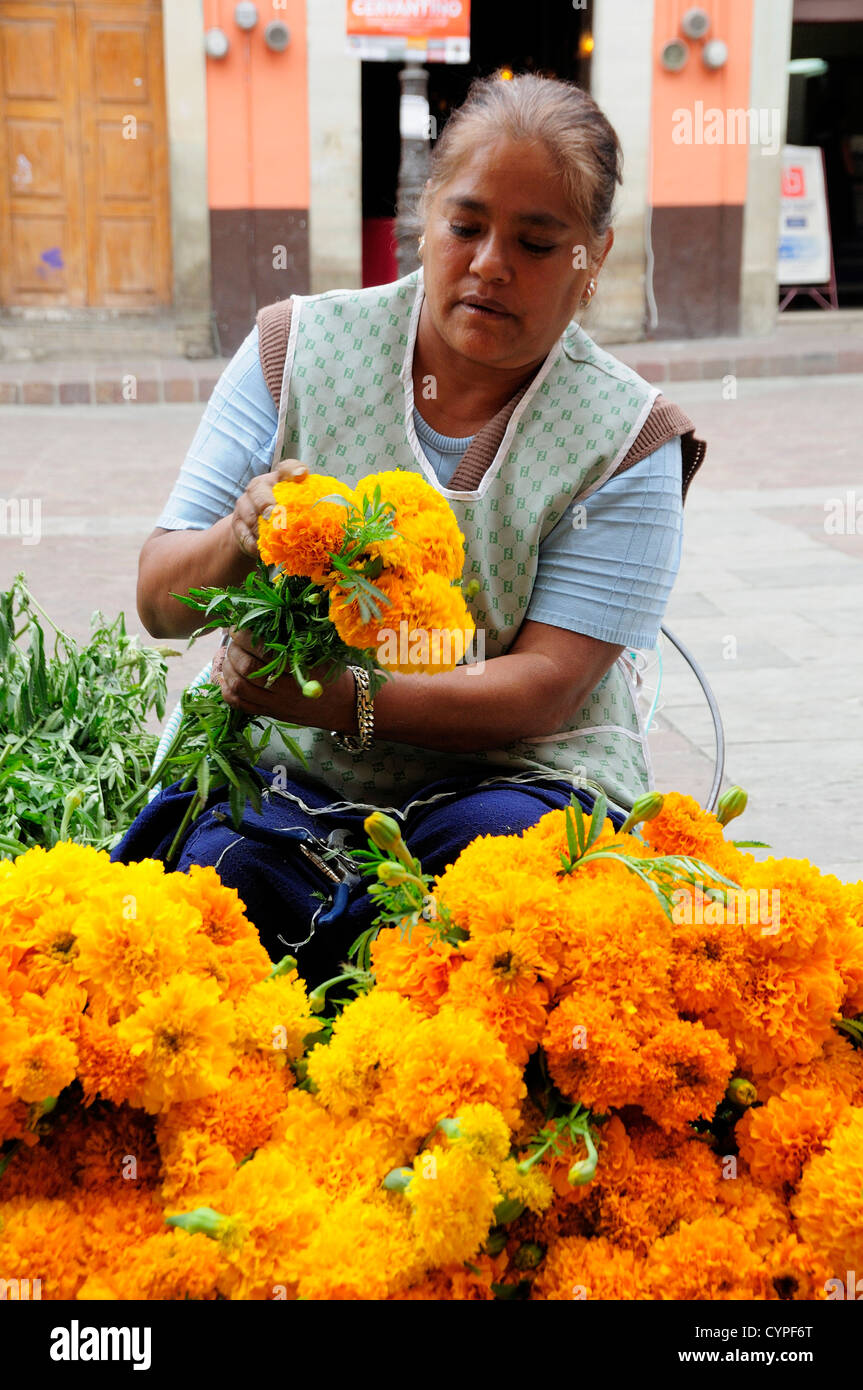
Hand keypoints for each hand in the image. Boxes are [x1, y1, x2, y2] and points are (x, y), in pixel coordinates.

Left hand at [216, 624, 356, 730]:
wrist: (345, 707)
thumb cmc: (335, 674)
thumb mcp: (321, 653)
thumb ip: (295, 639)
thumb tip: (264, 617)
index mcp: (301, 672)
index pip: (264, 652)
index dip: (246, 636)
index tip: (240, 623)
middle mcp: (285, 692)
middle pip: (247, 670)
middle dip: (234, 649)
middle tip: (234, 636)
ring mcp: (275, 705)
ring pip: (239, 688)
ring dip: (227, 667)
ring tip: (229, 653)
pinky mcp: (270, 713)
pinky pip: (239, 705)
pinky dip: (226, 688)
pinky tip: (226, 674)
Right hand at [230, 459, 308, 559]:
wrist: (253, 529)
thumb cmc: (283, 516)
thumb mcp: (296, 508)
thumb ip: (308, 506)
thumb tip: (334, 514)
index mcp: (278, 479)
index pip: (286, 468)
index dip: (293, 470)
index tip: (301, 475)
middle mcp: (259, 487)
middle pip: (259, 489)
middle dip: (266, 503)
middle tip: (274, 515)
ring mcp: (245, 504)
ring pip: (249, 514)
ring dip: (260, 528)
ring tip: (271, 538)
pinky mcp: (236, 523)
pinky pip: (243, 533)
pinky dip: (253, 543)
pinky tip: (261, 549)